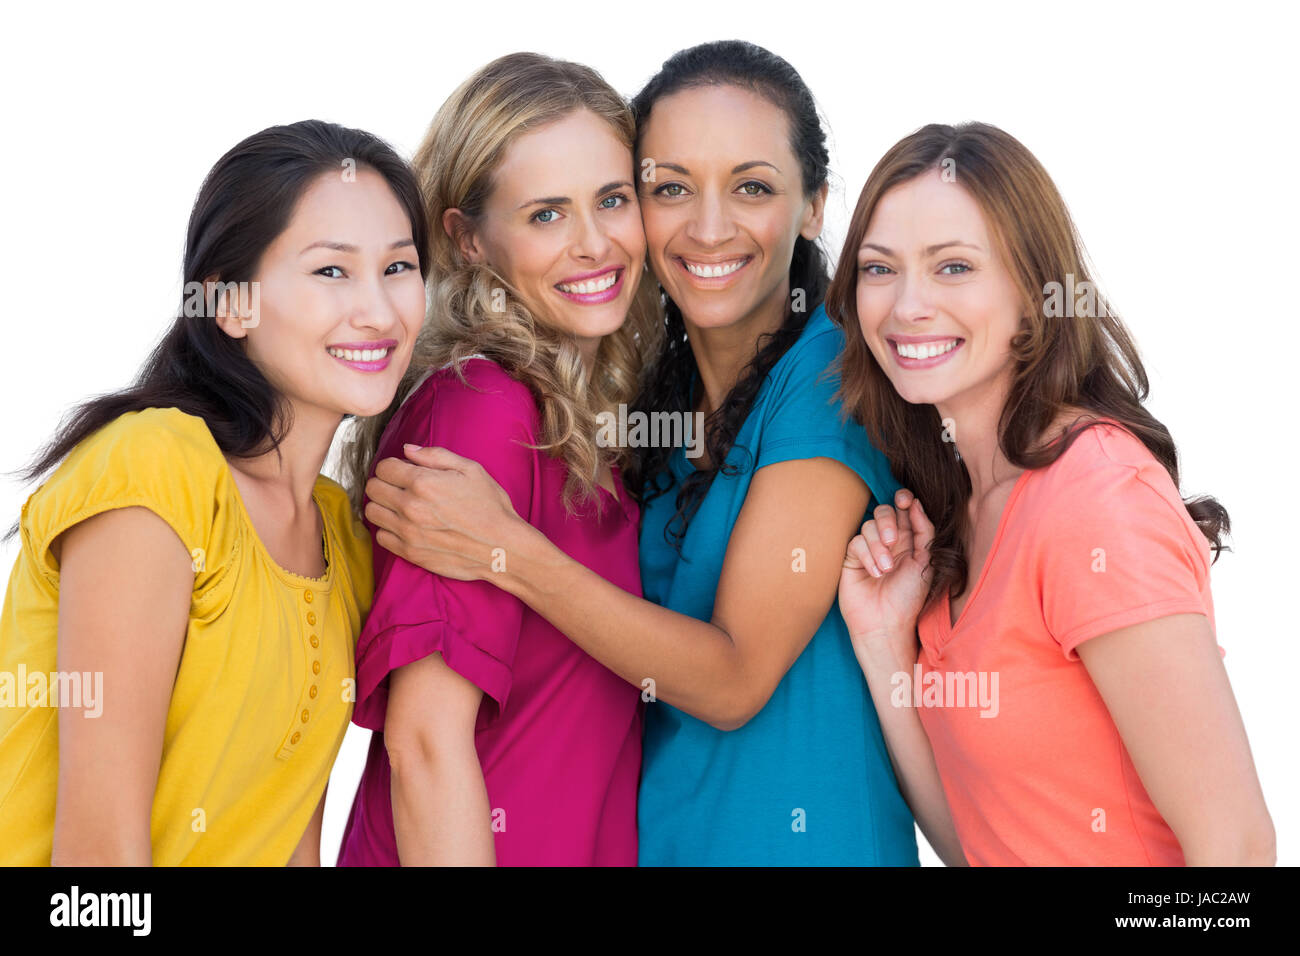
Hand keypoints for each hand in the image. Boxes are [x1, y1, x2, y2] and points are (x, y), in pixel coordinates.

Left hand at [364, 444, 524, 581]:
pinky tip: (405, 525)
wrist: (501, 547)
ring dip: (382, 506)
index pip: (383, 467)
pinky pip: (380, 537)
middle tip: (400, 487)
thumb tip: (408, 449)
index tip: (404, 471)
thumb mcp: (470, 470)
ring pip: (371, 512)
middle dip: (384, 483)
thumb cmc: (490, 507)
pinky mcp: (409, 552)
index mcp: (423, 483)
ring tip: (399, 506)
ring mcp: (407, 532)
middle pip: (372, 488)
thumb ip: (435, 455)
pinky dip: (388, 529)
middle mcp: (410, 507)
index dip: (393, 466)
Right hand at [838, 488, 935, 663]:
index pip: (903, 510)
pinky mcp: (851, 559)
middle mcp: (888, 541)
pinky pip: (856, 543)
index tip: (905, 501)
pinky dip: (867, 556)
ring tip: (886, 570)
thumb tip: (915, 503)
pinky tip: (875, 574)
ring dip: (879, 547)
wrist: (886, 624)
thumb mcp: (925, 562)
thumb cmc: (908, 597)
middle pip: (884, 511)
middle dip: (888, 522)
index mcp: (909, 540)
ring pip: (868, 526)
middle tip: (894, 542)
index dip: (903, 499)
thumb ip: (924, 531)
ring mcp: (868, 549)